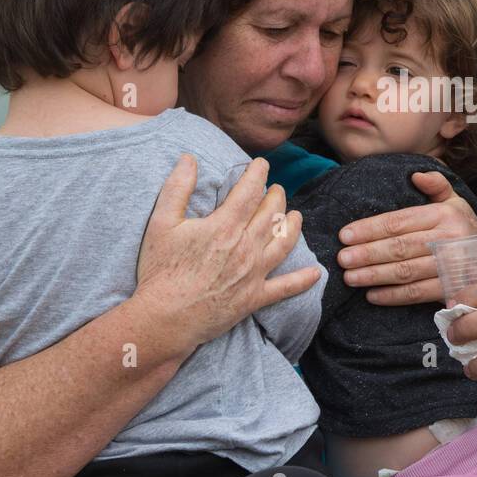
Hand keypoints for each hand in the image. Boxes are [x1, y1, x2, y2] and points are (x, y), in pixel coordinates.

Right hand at [133, 155, 319, 353]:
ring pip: (284, 243)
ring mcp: (253, 273)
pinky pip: (285, 287)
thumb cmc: (160, 271)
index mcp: (224, 226)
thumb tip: (188, 158)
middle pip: (271, 214)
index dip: (258, 173)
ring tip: (296, 216)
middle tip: (276, 188)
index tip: (261, 163)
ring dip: (293, 226)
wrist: (165, 318)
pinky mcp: (254, 298)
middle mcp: (245, 247)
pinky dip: (302, 280)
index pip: (249, 191)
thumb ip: (177, 188)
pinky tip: (315, 273)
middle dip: (277, 196)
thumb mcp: (161, 224)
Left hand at [335, 170, 476, 304]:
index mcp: (445, 215)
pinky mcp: (452, 289)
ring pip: (406, 271)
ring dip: (375, 275)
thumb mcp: (456, 202)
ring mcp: (451, 267)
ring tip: (350, 277)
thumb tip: (415, 174)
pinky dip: (393, 296)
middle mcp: (449, 239)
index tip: (345, 235)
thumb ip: (437, 185)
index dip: (370, 228)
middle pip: (400, 247)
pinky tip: (372, 295)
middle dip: (367, 253)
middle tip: (342, 258)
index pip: (400, 221)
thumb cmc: (467, 232)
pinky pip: (417, 293)